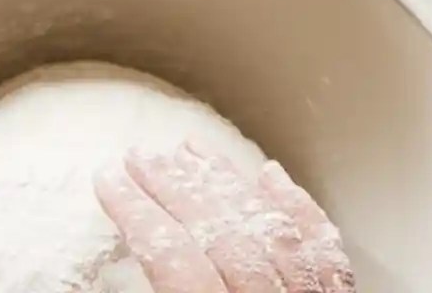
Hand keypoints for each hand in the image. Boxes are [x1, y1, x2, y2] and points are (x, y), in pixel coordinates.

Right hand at [95, 141, 355, 292]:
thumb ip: (161, 287)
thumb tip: (114, 264)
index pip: (174, 259)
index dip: (137, 214)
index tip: (107, 180)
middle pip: (220, 234)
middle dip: (173, 189)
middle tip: (138, 156)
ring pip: (269, 230)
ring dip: (225, 184)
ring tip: (188, 152)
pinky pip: (323, 248)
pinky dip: (295, 208)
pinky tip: (269, 176)